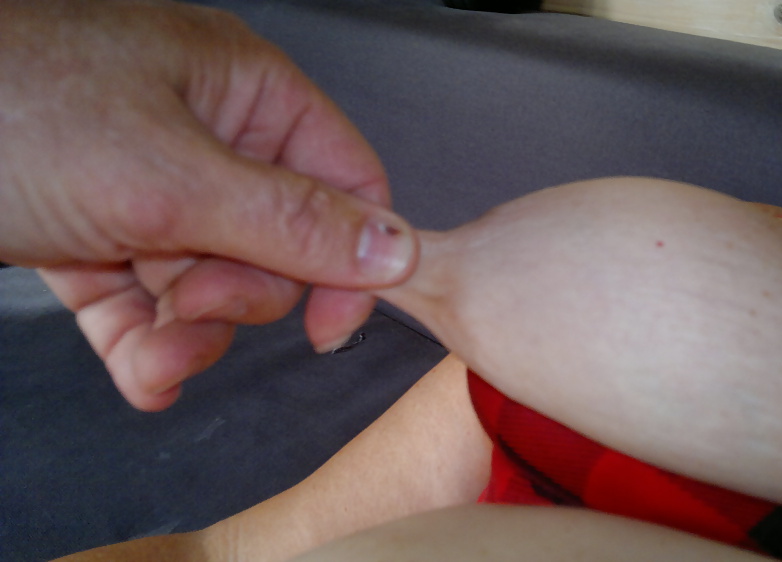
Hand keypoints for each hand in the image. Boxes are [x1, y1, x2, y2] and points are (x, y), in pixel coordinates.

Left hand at [0, 0, 416, 410]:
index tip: (330, 329)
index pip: (343, 180)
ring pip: (209, 279)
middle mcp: (207, 134)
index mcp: (244, 93)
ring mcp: (149, 183)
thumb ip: (290, 220)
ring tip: (149, 357)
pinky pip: (147, 294)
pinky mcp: (97, 228)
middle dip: (235, 294)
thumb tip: (395, 251)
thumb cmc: (8, 106)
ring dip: (185, 330)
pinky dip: (143, 336)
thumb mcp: (167, 174)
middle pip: (275, 243)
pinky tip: (138, 370)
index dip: (350, 259)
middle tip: (189, 301)